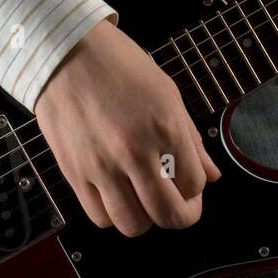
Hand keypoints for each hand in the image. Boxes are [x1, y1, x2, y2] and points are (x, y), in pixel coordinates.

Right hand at [33, 18, 221, 237]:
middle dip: (180, 215)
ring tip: (144, 198)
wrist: (65, 52)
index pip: (194, 185)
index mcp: (164, 126)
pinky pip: (100, 217)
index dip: (196, 189)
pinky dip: (112, 214)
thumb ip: (190, 139)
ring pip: (133, 224)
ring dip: (145, 218)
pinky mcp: (75, 172)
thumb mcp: (166, 92)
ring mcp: (103, 165)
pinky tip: (116, 194)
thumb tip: (211, 175)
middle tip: (177, 204)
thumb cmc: (117, 65)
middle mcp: (135, 151)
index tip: (190, 183)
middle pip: (168, 214)